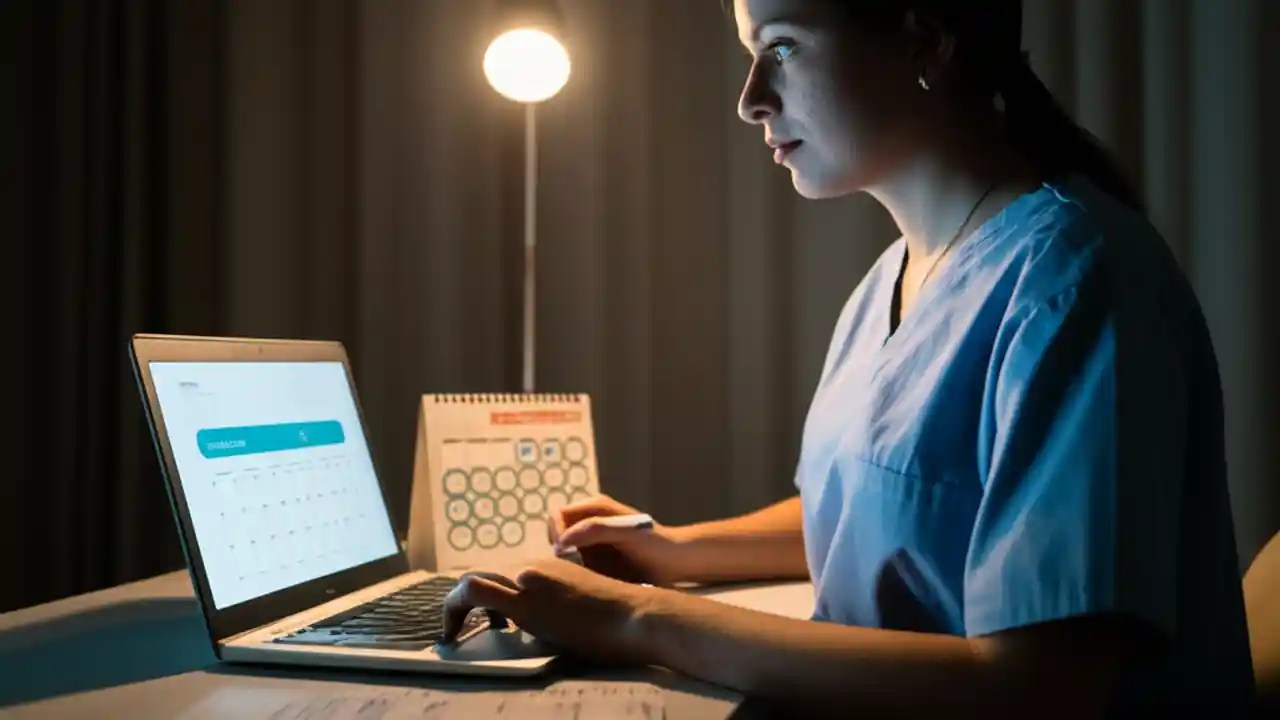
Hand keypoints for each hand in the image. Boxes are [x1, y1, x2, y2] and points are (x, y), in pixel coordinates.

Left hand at [440, 558, 657, 665]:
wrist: (635, 615)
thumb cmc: (619, 617)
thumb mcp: (580, 599)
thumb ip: (554, 600)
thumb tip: (538, 618)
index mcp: (546, 566)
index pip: (499, 574)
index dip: (482, 596)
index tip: (479, 619)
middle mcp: (532, 567)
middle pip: (480, 575)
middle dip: (461, 602)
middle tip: (453, 627)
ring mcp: (527, 581)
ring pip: (471, 582)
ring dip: (453, 607)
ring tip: (449, 633)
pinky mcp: (525, 602)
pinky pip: (475, 593)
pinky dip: (455, 609)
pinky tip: (452, 633)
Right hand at [550, 495, 689, 585]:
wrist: (676, 561)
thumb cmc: (655, 543)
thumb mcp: (626, 533)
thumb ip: (595, 530)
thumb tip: (563, 540)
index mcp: (595, 508)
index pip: (557, 517)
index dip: (557, 534)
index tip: (566, 554)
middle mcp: (590, 521)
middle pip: (557, 534)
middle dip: (560, 552)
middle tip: (574, 568)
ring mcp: (593, 540)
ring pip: (565, 552)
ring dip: (568, 565)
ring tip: (585, 576)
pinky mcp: (597, 558)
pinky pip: (577, 565)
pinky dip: (578, 573)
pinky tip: (592, 581)